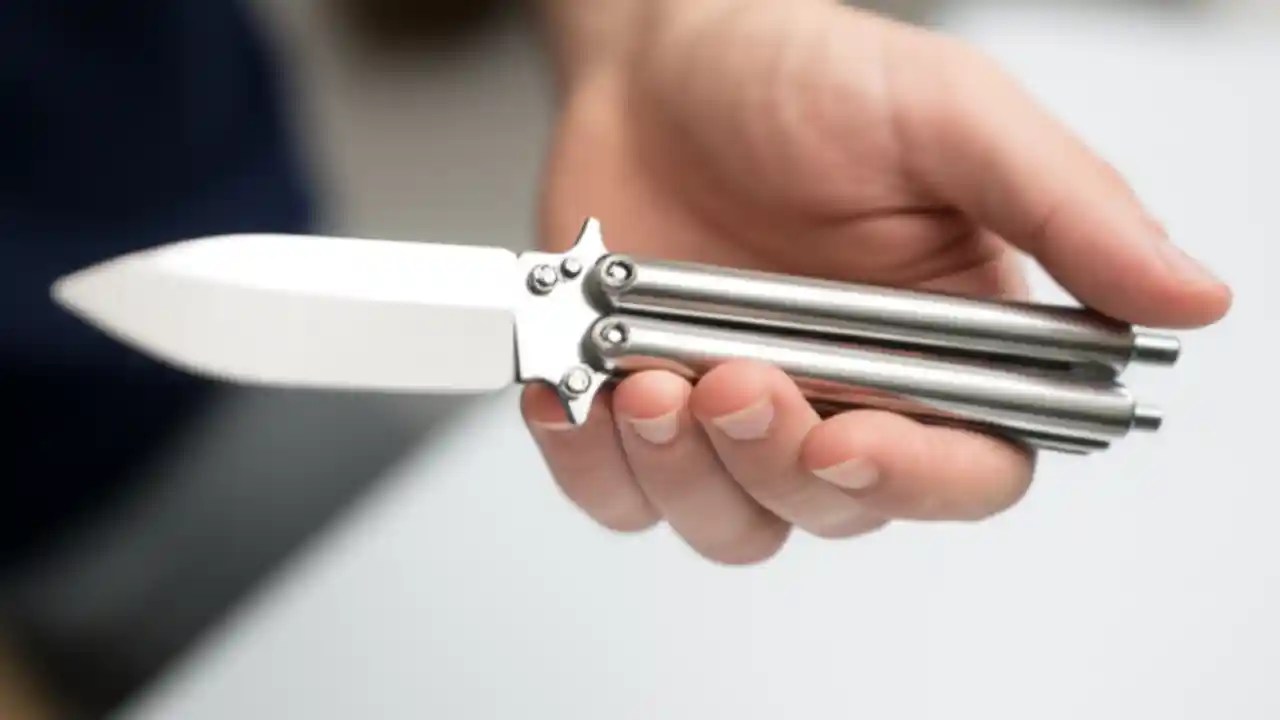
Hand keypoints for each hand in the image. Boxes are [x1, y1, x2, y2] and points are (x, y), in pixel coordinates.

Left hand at [522, 0, 1231, 563]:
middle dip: (779, 463)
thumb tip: (1190, 295)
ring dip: (683, 474)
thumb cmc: (799, 79)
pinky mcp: (644, 419)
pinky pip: (621, 498)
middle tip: (734, 377)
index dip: (919, 481)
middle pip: (839, 509)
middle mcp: (846, 394)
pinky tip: (576, 393)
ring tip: (644, 378)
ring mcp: (739, 415)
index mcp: (942, 347)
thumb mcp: (947, 117)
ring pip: (730, 522)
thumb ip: (1064, 207)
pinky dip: (593, 466)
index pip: (969, 469)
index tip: (855, 440)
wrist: (654, 67)